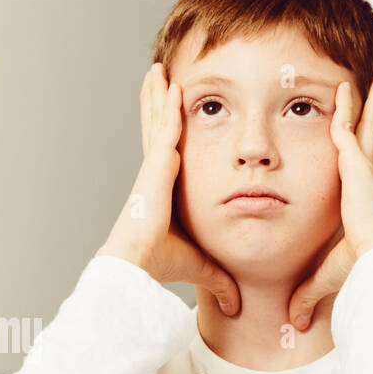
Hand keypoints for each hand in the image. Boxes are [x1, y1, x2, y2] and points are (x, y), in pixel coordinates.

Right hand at [95, 63, 240, 315]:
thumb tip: (237, 305)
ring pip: (157, 121)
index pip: (169, 150)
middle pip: (158, 127)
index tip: (173, 109)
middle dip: (158, 102)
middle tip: (161, 76)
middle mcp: (157, 173)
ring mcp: (154, 167)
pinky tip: (173, 86)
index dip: (168, 127)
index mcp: (164, 188)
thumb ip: (219, 278)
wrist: (136, 266)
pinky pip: (165, 130)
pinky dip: (168, 107)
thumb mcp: (200, 265)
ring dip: (159, 95)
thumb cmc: (160, 266)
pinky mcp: (156, 167)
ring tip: (160, 69)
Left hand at [288, 75, 372, 331]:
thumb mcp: (326, 274)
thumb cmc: (358, 267)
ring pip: (371, 125)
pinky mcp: (354, 160)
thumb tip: (293, 323)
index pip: (372, 166)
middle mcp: (371, 177)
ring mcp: (365, 166)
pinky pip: (348, 125)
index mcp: (367, 198)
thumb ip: (308, 292)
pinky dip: (348, 105)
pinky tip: (346, 86)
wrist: (372, 257)